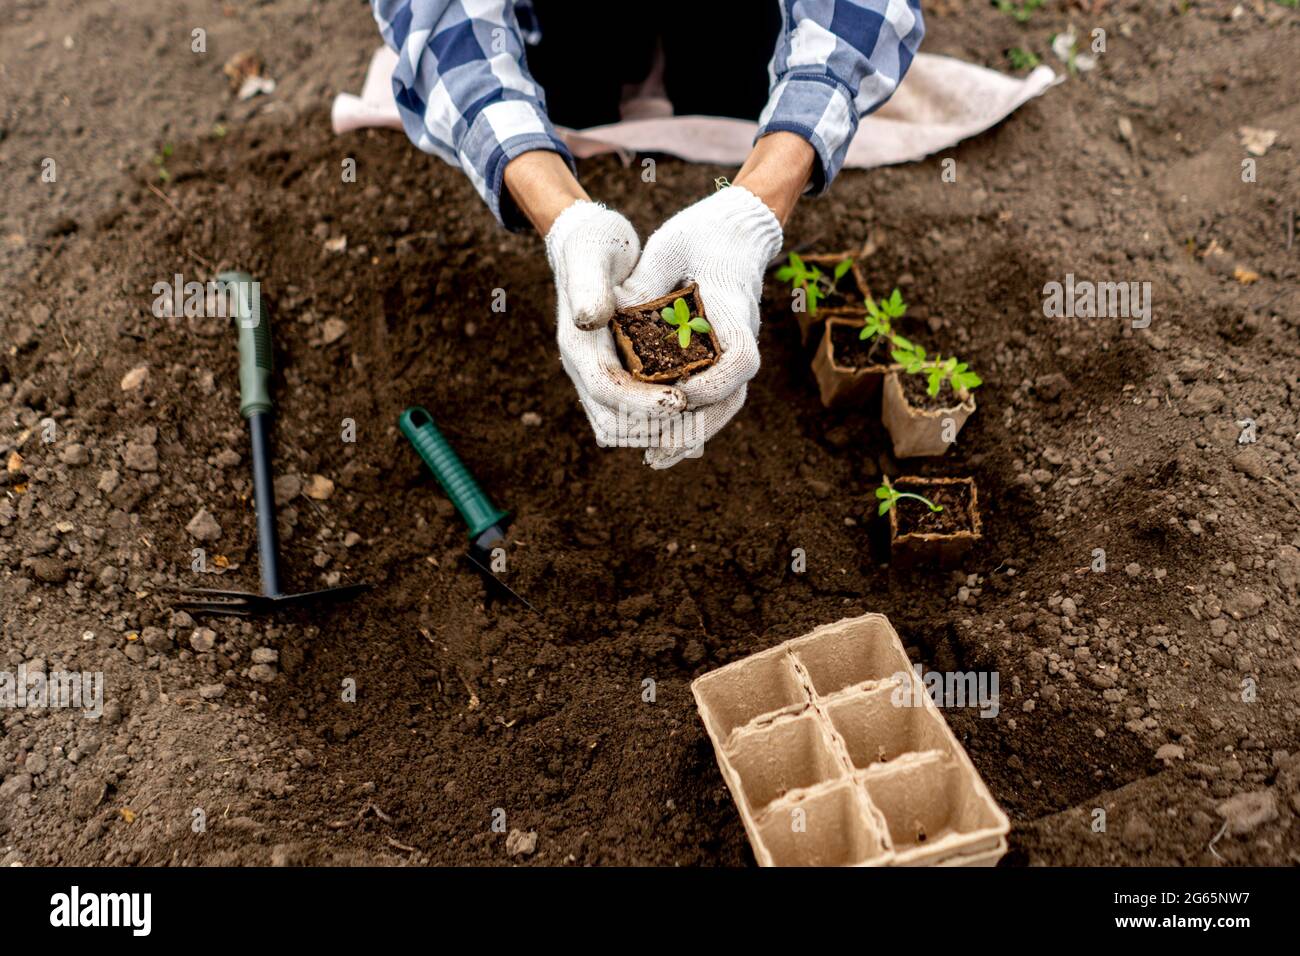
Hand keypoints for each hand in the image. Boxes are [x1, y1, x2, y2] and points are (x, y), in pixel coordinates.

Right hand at [544, 200, 688, 447]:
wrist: (589, 243)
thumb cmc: (594, 243)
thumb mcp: (591, 254)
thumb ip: (588, 285)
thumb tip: (590, 318)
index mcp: (578, 344)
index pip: (607, 389)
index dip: (642, 402)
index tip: (681, 401)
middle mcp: (584, 368)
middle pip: (613, 423)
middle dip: (653, 427)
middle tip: (698, 416)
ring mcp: (598, 374)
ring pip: (621, 427)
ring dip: (657, 431)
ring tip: (698, 419)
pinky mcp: (614, 375)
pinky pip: (631, 417)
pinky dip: (658, 423)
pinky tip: (691, 413)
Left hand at [615, 185, 782, 467]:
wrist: (736, 228)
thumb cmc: (700, 233)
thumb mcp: (667, 247)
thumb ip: (645, 283)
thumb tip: (616, 316)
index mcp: (731, 308)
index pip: (737, 360)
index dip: (711, 386)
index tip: (678, 397)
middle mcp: (741, 335)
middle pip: (732, 395)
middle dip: (695, 426)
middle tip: (658, 451)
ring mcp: (736, 348)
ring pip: (726, 402)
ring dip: (693, 432)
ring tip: (657, 458)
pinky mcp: (725, 355)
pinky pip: (716, 395)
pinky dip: (695, 420)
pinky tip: (665, 440)